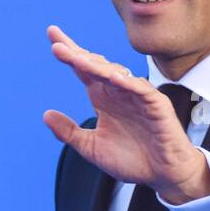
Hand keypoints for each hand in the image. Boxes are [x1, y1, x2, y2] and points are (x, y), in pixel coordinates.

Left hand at [42, 25, 209, 202]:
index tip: (52, 36)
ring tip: (78, 60)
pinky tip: (114, 78)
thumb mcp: (92, 147)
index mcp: (103, 98)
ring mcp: (138, 96)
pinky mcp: (157, 105)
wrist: (163, 174)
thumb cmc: (133, 160)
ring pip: (117, 74)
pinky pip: (142, 90)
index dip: (69, 53)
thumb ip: (69, 132)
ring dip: (98, 67)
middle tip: (57, 46)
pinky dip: (129, 83)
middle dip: (77, 55)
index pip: (83, 70)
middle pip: (96, 66)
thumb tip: (45, 114)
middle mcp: (119, 92)